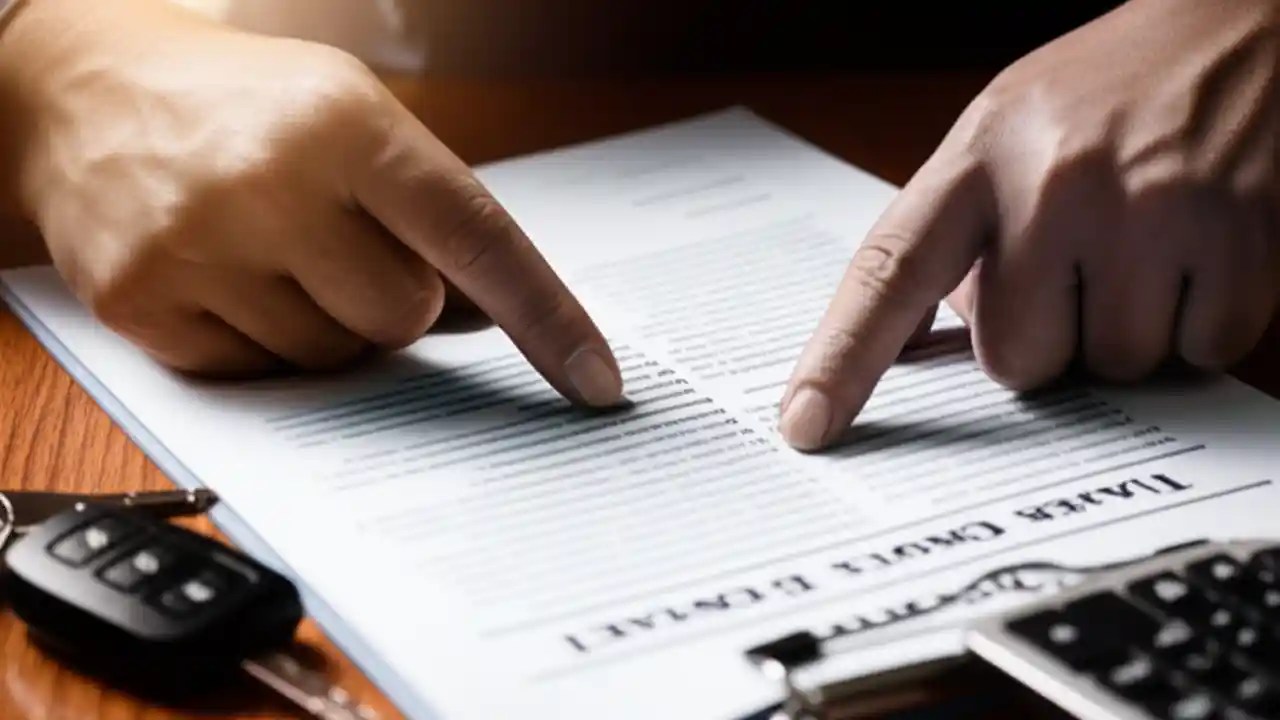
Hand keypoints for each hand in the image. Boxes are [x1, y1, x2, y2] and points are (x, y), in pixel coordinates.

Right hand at [0, 0, 621, 406]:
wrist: (86, 92)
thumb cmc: (249, 107)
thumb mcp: (352, 116)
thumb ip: (429, 208)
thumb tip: (495, 320)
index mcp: (346, 126)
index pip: (476, 239)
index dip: (546, 317)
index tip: (595, 381)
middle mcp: (272, 186)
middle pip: (405, 317)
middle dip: (393, 297)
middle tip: (341, 242)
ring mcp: (198, 250)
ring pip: (334, 358)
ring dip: (325, 321)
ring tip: (274, 251)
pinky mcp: (143, 306)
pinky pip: (259, 375)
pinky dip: (261, 339)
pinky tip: (226, 274)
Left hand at [780, 0, 1279, 450]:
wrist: (1237, 20)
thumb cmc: (1102, 94)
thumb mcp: (1000, 135)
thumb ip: (950, 235)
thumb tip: (905, 348)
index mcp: (979, 156)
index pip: (890, 273)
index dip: (842, 358)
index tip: (806, 424)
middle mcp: (1055, 182)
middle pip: (1015, 357)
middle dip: (1045, 332)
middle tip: (1077, 263)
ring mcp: (1150, 209)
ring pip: (1110, 365)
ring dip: (1125, 328)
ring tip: (1144, 243)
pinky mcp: (1239, 235)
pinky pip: (1200, 351)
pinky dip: (1201, 322)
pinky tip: (1199, 251)